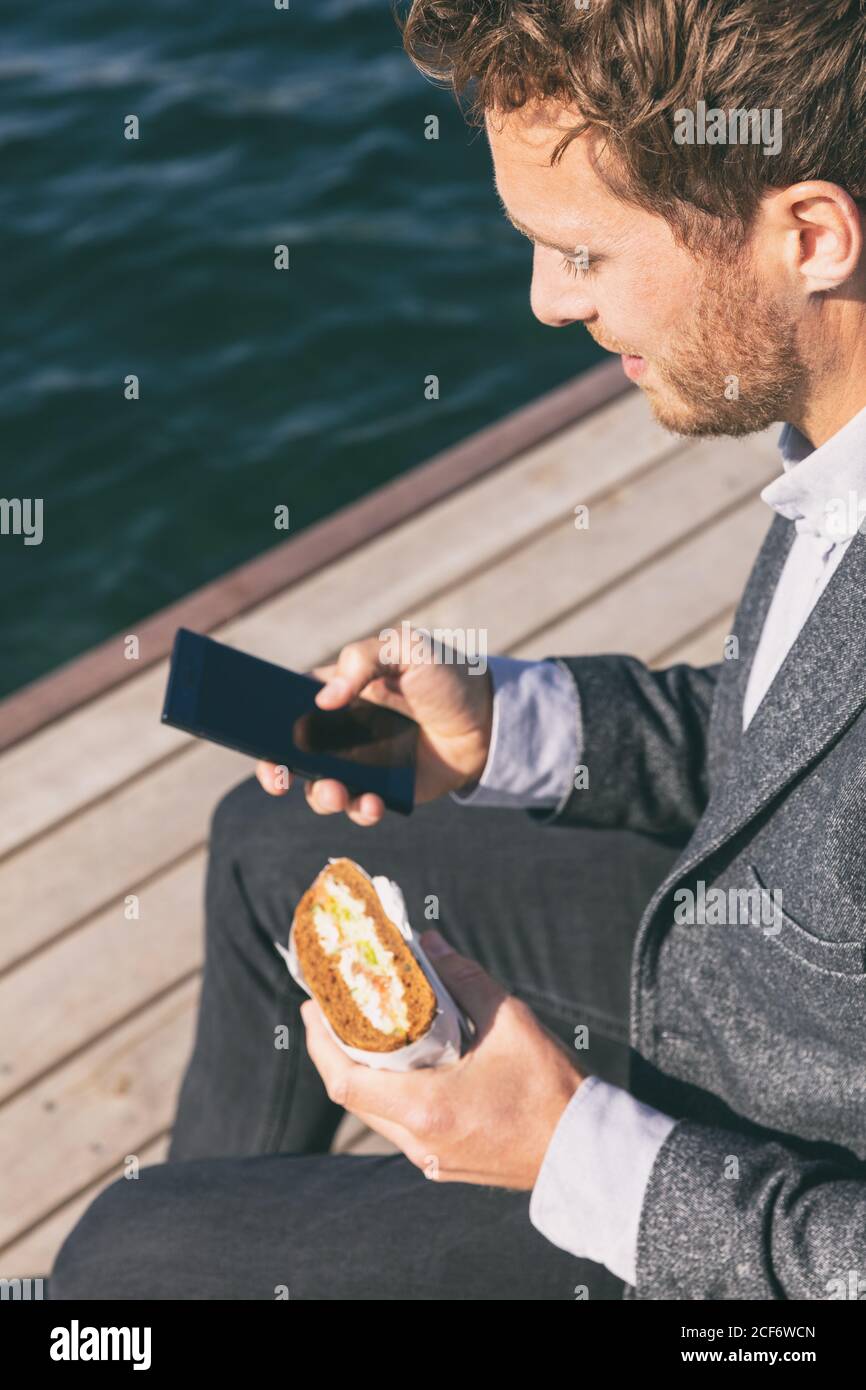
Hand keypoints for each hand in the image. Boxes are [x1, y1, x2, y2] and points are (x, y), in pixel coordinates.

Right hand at [255, 629, 493, 826]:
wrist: (491, 721)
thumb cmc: (447, 676)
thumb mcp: (407, 648)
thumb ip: (363, 660)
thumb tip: (325, 698)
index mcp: (339, 690)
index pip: (289, 704)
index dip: (265, 720)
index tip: (254, 734)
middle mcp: (342, 729)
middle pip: (291, 753)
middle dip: (275, 770)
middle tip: (278, 779)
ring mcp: (360, 763)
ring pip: (320, 787)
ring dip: (320, 796)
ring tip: (339, 794)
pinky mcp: (383, 791)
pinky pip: (358, 808)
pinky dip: (359, 811)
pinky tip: (373, 804)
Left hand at [301, 931, 584, 1188]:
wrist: (584, 1151)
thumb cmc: (550, 1088)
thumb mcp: (508, 1019)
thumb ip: (463, 977)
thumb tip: (429, 942)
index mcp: (425, 1107)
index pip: (345, 1081)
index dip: (320, 1043)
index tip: (311, 1008)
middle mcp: (419, 1140)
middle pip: (354, 1097)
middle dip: (336, 1051)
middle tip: (332, 1010)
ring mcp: (431, 1158)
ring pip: (377, 1114)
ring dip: (364, 1073)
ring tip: (363, 1031)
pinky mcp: (445, 1164)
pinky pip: (402, 1126)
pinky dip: (392, 1093)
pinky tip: (404, 1066)